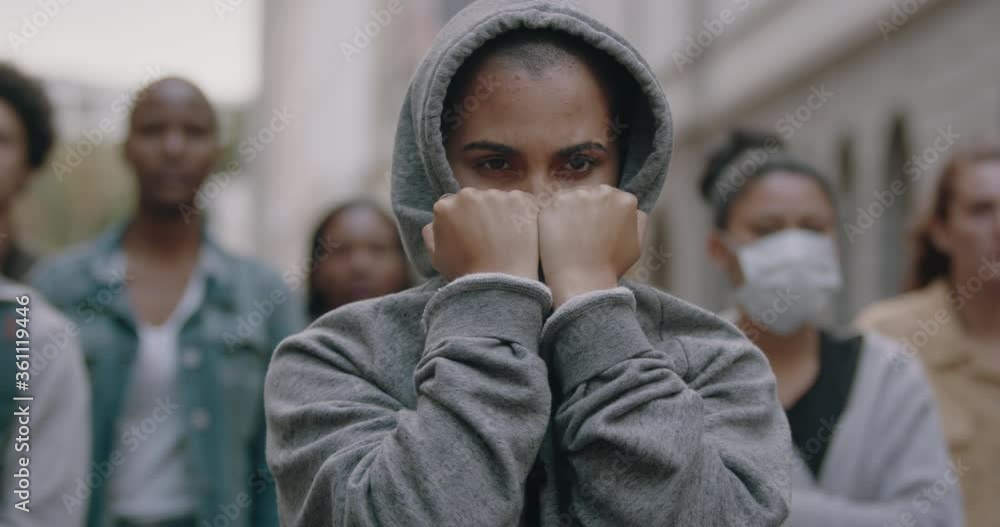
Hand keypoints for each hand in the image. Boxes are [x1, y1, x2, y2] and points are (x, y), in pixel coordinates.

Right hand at [422, 188, 539, 280]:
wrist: (500, 282)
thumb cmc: (466, 273)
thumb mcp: (436, 256)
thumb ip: (431, 233)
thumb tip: (434, 221)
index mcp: (444, 206)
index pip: (453, 206)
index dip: (462, 221)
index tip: (471, 235)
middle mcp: (468, 195)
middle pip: (475, 199)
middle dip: (480, 212)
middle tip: (489, 237)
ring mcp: (495, 195)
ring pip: (497, 199)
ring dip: (500, 211)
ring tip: (506, 237)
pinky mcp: (520, 199)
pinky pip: (521, 201)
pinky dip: (521, 213)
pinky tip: (520, 231)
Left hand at [538, 185, 645, 306]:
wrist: (584, 282)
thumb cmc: (612, 267)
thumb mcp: (637, 244)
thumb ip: (637, 221)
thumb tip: (631, 208)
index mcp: (624, 200)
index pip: (609, 197)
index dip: (601, 213)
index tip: (595, 228)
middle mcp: (601, 192)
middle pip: (590, 193)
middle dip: (585, 209)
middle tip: (580, 233)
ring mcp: (575, 196)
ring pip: (570, 198)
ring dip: (568, 213)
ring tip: (568, 237)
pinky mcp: (553, 205)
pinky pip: (552, 208)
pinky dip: (552, 221)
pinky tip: (556, 237)